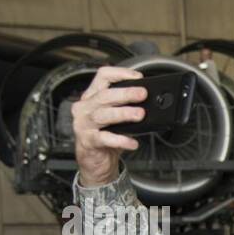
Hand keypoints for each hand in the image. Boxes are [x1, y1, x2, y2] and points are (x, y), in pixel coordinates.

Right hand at [71, 65, 147, 186]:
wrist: (95, 161)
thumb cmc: (106, 135)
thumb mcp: (115, 117)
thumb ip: (126, 107)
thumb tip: (149, 103)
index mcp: (92, 97)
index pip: (103, 76)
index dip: (120, 73)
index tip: (138, 77)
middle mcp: (85, 108)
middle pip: (105, 95)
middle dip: (126, 93)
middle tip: (142, 94)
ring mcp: (84, 124)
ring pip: (104, 115)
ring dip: (124, 113)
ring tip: (140, 115)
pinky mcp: (88, 141)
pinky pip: (105, 138)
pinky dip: (121, 140)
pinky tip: (133, 142)